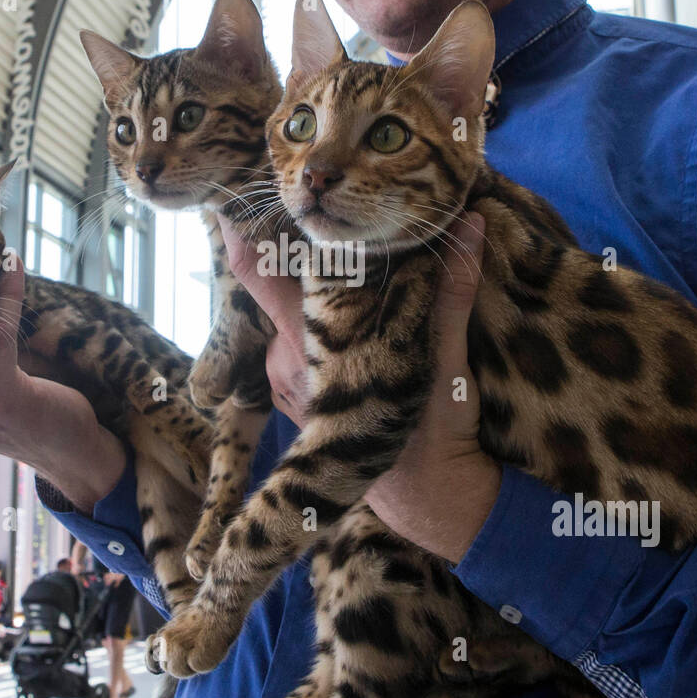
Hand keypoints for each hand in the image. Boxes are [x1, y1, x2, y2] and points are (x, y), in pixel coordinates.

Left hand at [221, 212, 498, 564]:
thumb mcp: (446, 359)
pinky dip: (317, 323)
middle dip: (297, 252)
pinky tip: (350, 314)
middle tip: (319, 212)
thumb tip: (469, 221)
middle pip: (278, 288)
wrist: (431, 500)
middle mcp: (287, 359)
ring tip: (345, 259)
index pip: (260, 274)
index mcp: (312, 342)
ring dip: (310, 290)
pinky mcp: (297, 397)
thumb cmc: (434, 433)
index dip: (241, 233)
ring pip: (291, 317)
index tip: (227, 197)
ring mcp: (286, 382)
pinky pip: (298, 343)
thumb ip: (451, 288)